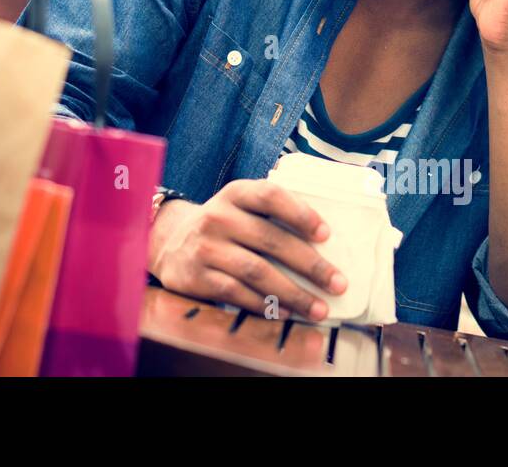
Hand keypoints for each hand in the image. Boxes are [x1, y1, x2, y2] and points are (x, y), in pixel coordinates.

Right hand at [148, 179, 346, 320]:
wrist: (170, 243)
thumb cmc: (223, 226)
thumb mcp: (239, 208)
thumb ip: (271, 216)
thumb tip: (325, 243)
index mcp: (234, 194)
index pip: (270, 196)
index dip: (300, 213)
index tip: (326, 235)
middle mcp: (218, 216)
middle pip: (271, 239)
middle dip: (310, 264)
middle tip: (337, 283)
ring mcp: (206, 247)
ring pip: (256, 271)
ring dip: (293, 293)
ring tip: (319, 308)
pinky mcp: (197, 276)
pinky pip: (237, 293)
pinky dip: (264, 305)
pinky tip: (286, 313)